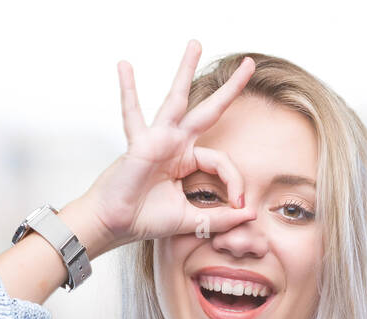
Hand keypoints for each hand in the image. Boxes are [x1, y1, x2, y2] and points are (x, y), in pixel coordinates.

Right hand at [79, 40, 257, 248]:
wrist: (116, 225)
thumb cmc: (146, 220)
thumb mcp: (192, 221)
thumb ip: (220, 218)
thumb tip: (250, 213)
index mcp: (186, 161)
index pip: (220, 161)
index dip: (233, 180)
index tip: (237, 203)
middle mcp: (175, 145)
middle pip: (208, 111)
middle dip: (229, 89)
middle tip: (249, 64)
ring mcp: (157, 140)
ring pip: (177, 100)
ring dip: (185, 70)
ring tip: (196, 45)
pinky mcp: (140, 143)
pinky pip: (133, 113)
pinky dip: (128, 90)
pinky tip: (124, 67)